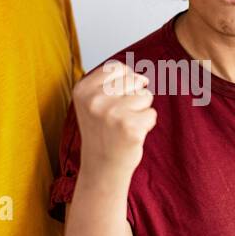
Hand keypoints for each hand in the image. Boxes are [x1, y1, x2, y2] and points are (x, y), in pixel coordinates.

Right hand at [73, 59, 157, 178]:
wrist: (102, 167)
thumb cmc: (104, 131)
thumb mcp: (96, 101)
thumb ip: (114, 82)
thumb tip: (144, 78)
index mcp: (83, 89)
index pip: (117, 68)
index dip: (125, 82)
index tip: (116, 100)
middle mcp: (94, 99)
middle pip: (133, 80)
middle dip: (133, 97)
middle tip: (118, 118)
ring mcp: (111, 113)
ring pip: (145, 96)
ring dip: (141, 111)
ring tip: (124, 126)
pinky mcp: (129, 127)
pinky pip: (152, 114)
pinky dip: (147, 125)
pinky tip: (131, 135)